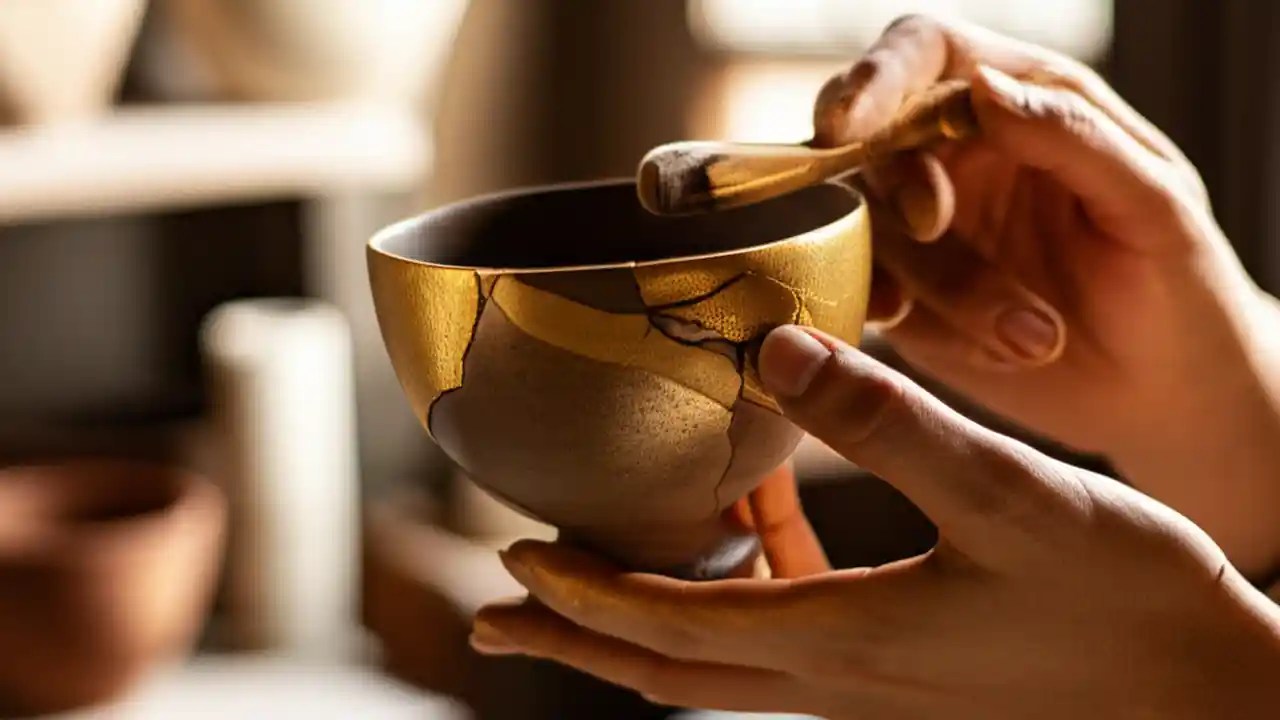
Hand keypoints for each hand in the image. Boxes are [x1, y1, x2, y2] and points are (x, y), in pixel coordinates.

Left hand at [470, 326, 1279, 718]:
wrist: (1207, 693)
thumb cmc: (1122, 599)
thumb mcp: (1005, 494)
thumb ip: (886, 422)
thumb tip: (776, 352)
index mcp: (843, 641)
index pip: (669, 626)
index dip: (584, 594)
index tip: (516, 558)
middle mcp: (838, 678)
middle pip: (669, 670)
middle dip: (579, 640)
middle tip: (501, 613)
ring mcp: (869, 686)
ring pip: (719, 662)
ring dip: (650, 617)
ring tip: (598, 567)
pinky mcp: (904, 672)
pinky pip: (789, 635)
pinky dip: (746, 584)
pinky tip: (756, 518)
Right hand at [821, 14, 1279, 575]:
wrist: (1164, 393)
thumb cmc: (1179, 283)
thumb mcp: (1153, 203)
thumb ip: (1073, 135)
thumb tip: (982, 89)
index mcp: (1019, 102)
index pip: (926, 53)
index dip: (877, 75)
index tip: (848, 121)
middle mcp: (953, 157)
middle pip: (871, 140)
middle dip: (896, 186)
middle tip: (938, 225)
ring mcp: (919, 233)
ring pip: (868, 228)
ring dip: (940, 282)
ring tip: (1036, 337)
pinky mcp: (904, 300)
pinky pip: (866, 296)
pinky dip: (896, 317)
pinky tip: (958, 344)